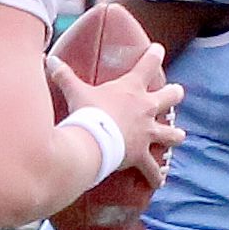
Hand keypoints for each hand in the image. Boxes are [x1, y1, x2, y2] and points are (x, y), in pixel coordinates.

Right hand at [48, 43, 183, 188]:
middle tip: (177, 92)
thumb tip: (49, 59)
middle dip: (174, 94)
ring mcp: (148, 132)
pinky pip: (152, 168)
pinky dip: (155, 175)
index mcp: (132, 88)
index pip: (148, 64)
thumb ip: (64, 75)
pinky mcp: (142, 154)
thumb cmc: (87, 112)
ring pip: (171, 133)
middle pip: (171, 96)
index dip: (154, 55)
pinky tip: (160, 180)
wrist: (93, 139)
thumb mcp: (76, 91)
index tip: (158, 49)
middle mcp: (146, 108)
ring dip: (175, 135)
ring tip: (179, 135)